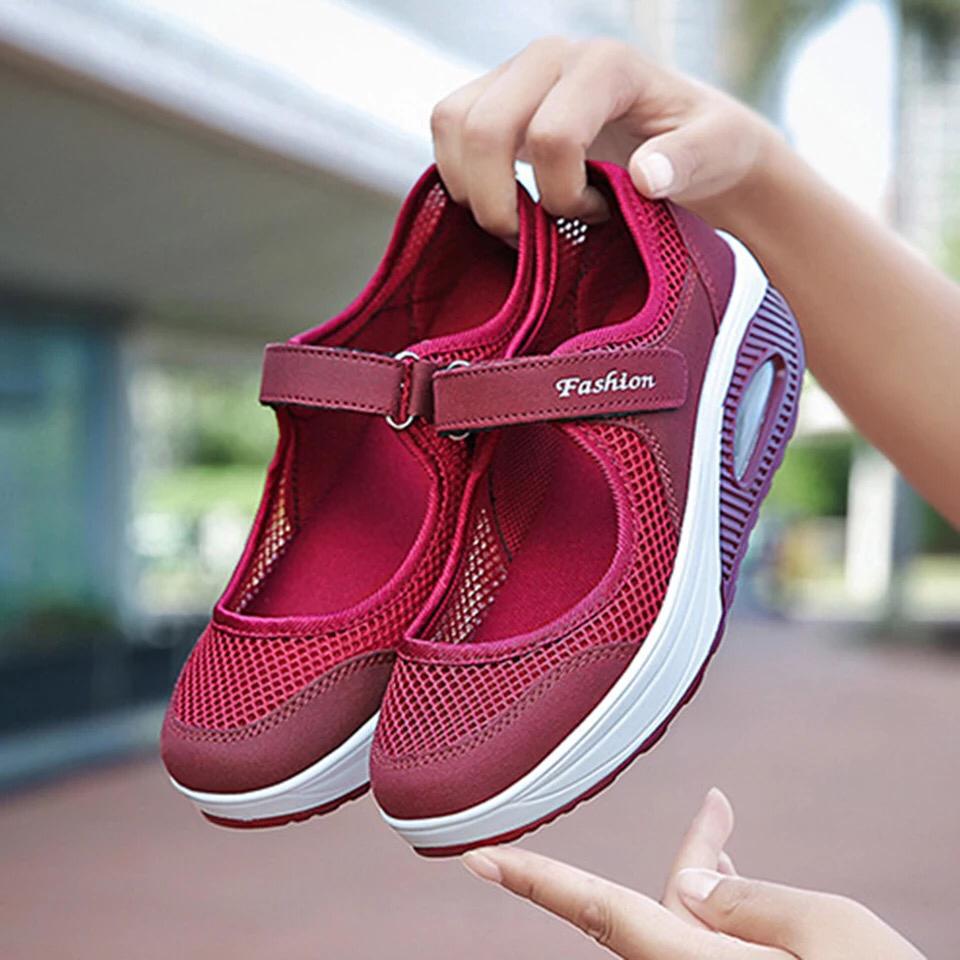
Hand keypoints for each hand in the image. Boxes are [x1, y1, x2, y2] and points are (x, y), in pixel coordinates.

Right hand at [430, 37, 778, 236]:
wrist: (688, 138)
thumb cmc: (705, 146)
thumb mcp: (720, 152)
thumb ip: (690, 160)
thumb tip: (646, 176)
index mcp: (605, 65)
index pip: (551, 136)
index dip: (564, 197)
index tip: (598, 215)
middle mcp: (550, 56)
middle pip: (481, 129)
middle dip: (499, 203)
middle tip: (538, 234)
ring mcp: (515, 74)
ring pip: (450, 125)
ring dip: (473, 191)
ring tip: (522, 218)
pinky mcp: (493, 98)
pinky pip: (445, 131)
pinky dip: (460, 178)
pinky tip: (505, 200)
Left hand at [461, 788, 924, 958]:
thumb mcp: (828, 930)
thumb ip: (746, 901)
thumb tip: (690, 883)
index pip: (595, 907)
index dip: (532, 879)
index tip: (475, 856)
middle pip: (667, 902)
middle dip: (696, 854)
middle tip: (721, 804)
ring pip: (694, 922)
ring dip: (714, 877)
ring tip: (724, 822)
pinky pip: (712, 943)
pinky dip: (726, 908)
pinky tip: (733, 877)